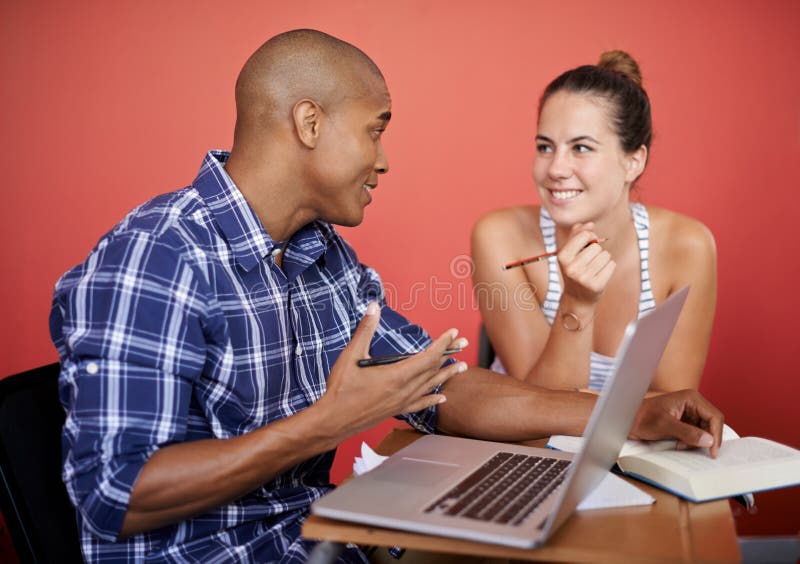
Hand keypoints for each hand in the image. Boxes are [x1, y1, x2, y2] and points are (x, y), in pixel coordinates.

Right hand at [319, 302, 467, 435]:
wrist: (333, 421)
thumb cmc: (340, 389)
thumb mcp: (351, 355)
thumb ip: (365, 330)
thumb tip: (373, 307)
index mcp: (396, 376)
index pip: (428, 357)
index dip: (442, 343)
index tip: (453, 333)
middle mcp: (404, 390)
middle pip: (434, 370)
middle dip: (449, 355)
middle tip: (464, 344)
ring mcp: (402, 402)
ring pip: (431, 386)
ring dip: (447, 375)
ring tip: (462, 367)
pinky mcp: (396, 411)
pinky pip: (420, 404)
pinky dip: (432, 398)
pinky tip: (442, 398)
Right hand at [558, 223, 614, 304]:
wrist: (577, 298)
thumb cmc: (574, 271)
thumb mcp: (570, 253)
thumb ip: (577, 235)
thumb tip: (590, 224)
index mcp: (562, 257)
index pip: (584, 235)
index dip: (590, 237)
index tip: (587, 244)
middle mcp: (571, 268)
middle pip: (597, 246)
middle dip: (596, 252)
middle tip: (589, 262)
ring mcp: (584, 278)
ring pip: (606, 255)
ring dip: (603, 260)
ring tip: (594, 269)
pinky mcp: (597, 285)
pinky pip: (611, 265)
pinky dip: (609, 268)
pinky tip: (600, 274)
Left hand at [630, 389, 723, 456]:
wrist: (627, 420)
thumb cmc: (641, 417)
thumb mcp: (665, 426)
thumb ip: (687, 432)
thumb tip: (709, 440)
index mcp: (691, 398)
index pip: (714, 417)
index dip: (716, 435)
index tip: (713, 451)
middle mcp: (693, 403)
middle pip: (712, 424)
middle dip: (706, 439)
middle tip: (701, 452)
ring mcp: (689, 412)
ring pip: (705, 430)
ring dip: (697, 441)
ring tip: (682, 446)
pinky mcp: (684, 421)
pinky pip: (696, 433)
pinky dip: (691, 442)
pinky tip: (680, 444)